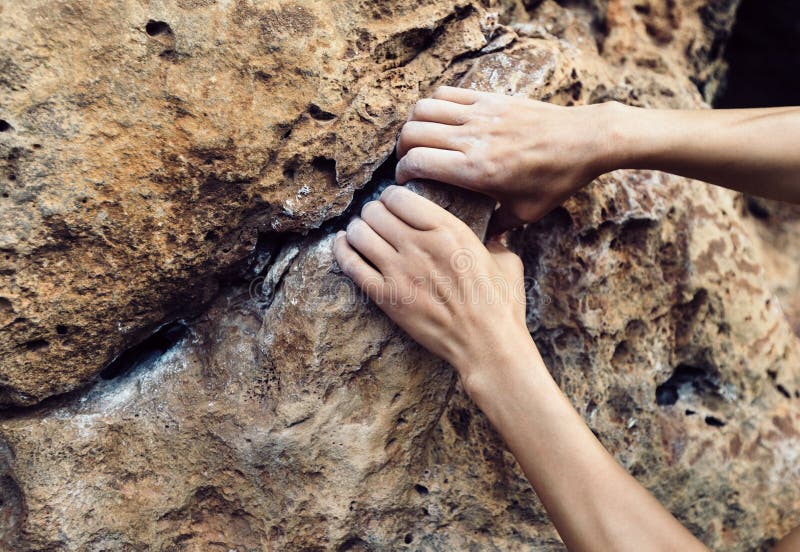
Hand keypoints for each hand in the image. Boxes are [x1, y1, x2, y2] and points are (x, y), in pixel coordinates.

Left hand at [333, 185, 529, 389]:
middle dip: (372, 212)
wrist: (487, 345)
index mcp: (448, 229)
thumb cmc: (500, 305)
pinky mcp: (386, 297)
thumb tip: (494, 234)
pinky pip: (351, 265)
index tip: (392, 204)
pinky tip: (343, 245)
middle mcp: (420, 245)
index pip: (399, 196)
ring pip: (359, 233)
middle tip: (375, 220)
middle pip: (374, 212)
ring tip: (361, 233)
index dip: (391, 197)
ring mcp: (400, 271)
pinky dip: (342, 251)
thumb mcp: (506, 261)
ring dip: (357, 230)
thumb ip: (494, 241)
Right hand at [396, 86, 620, 232]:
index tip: (405, 182)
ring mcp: (481, 115)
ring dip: (414, 125)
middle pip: (412, 133)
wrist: (586, 140)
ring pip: (424, 109)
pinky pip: (447, 93)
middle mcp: (472, 139)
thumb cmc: (557, 179)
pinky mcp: (490, 98)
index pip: (417, 162)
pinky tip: (441, 120)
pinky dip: (434, 104)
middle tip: (409, 162)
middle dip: (402, 150)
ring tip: (420, 140)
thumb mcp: (526, 214)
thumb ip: (497, 226)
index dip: (402, 172)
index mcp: (476, 170)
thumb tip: (479, 240)